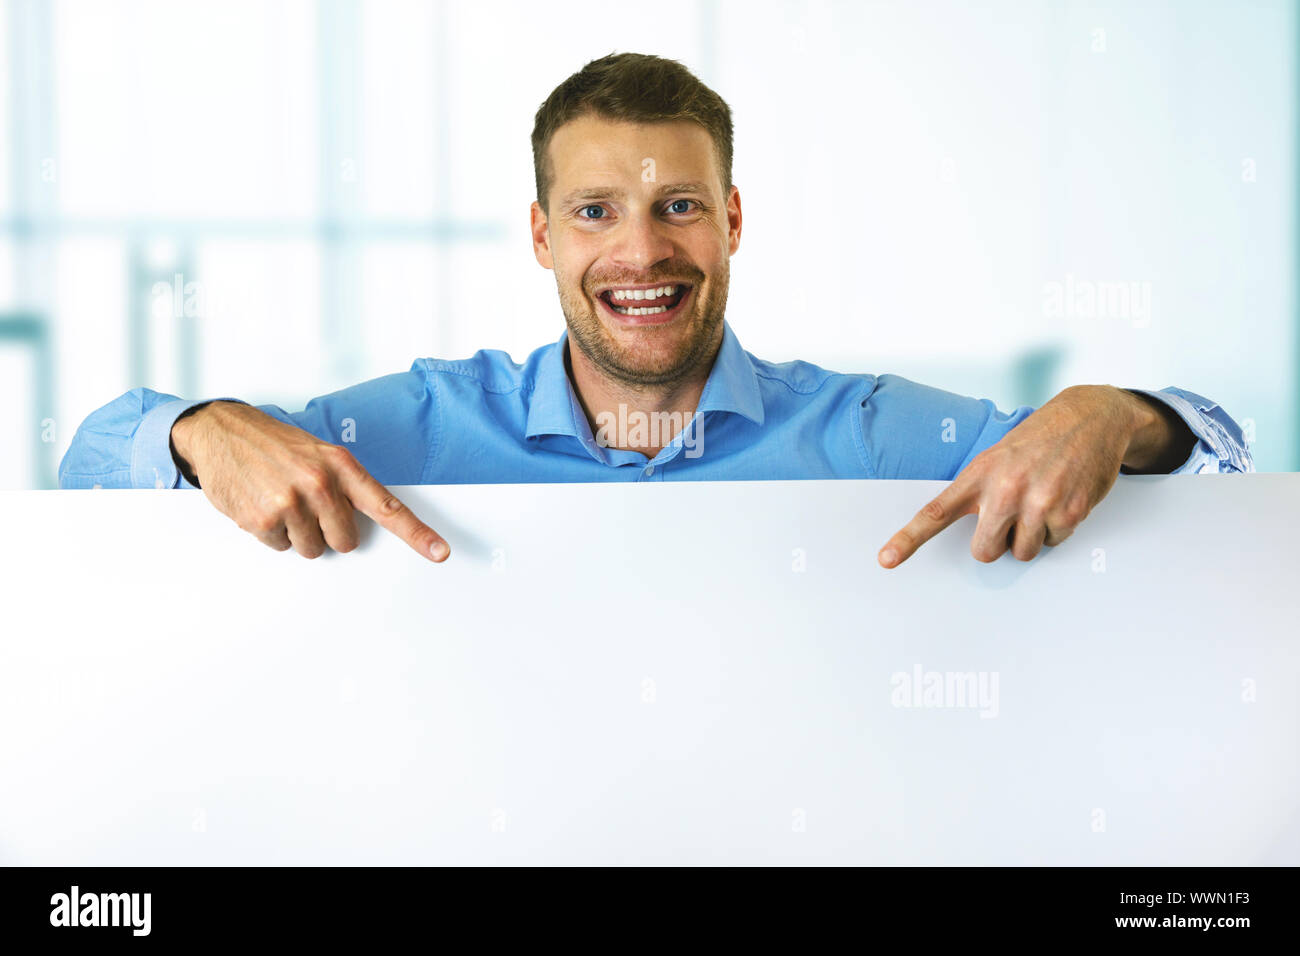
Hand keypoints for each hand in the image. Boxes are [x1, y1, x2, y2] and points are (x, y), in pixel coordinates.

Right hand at [171, 402, 449, 561]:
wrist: (221, 431)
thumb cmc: (275, 445)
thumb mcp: (319, 453)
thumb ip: (344, 486)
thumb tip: (362, 524)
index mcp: (342, 466)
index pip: (387, 506)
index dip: (417, 534)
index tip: (440, 552)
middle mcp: (320, 483)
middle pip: (345, 540)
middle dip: (329, 531)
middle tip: (308, 506)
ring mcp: (291, 503)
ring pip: (312, 549)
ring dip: (298, 534)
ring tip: (281, 501)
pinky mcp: (262, 520)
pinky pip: (281, 548)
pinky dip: (272, 534)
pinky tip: (261, 506)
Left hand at [877, 385, 1153, 568]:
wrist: (1091, 416)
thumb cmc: (1038, 439)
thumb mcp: (997, 456)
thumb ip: (979, 492)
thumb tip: (975, 531)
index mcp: (979, 474)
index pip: (935, 512)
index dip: (908, 540)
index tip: (886, 560)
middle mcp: (1004, 489)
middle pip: (983, 551)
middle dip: (996, 544)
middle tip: (1010, 519)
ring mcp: (1038, 502)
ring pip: (1021, 553)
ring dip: (1030, 537)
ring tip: (1040, 501)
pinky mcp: (1069, 512)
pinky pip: (1054, 543)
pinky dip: (1057, 529)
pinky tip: (1062, 499)